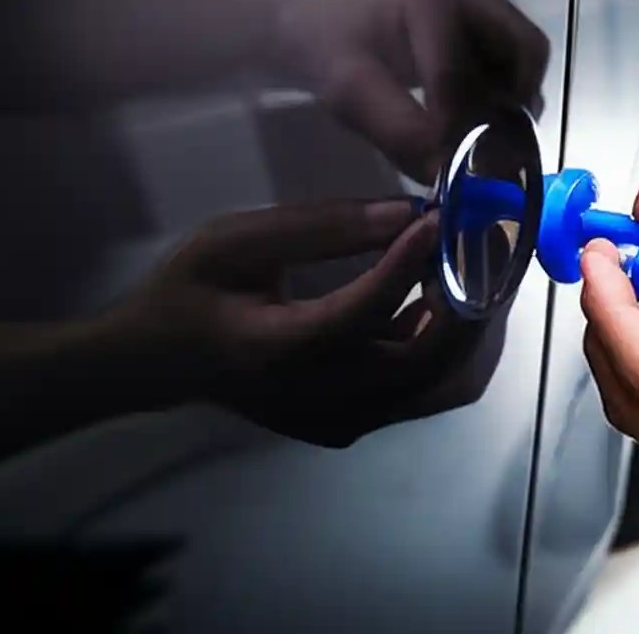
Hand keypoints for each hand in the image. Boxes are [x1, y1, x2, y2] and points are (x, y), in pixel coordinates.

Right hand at [108, 199, 484, 446]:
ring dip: (464, 326)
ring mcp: (342, 422)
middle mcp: (321, 400)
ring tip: (464, 268)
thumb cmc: (191, 291)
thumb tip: (406, 212)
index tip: (441, 217)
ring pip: (438, 385)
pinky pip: (420, 391)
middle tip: (477, 245)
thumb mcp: (236, 242)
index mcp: (280, 351)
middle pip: (425, 361)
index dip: (410, 265)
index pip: (363, 313)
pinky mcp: (352, 426)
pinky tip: (435, 295)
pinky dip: (442, 345)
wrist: (160, 364)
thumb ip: (320, 227)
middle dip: (466, 300)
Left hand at [266, 0, 550, 183]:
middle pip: (523, 55)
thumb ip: (401, 135)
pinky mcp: (487, 25)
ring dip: (512, 108)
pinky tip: (477, 128)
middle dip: (508, 111)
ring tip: (481, 145)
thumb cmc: (328, 51)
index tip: (451, 170)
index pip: (459, 72)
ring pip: (526, 64)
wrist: (319, 24)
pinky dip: (504, 102)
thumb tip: (448, 178)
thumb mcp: (350, 95)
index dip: (461, 127)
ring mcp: (482, 3)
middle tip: (485, 157)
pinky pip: (514, 69)